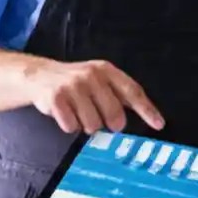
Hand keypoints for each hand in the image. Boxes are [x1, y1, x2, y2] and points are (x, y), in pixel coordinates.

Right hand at [27, 59, 164, 133]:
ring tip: (79, 113)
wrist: (39, 76)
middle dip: (111, 124)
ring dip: (87, 125)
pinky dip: (70, 125)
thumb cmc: (76, 82)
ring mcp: (73, 86)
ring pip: (93, 124)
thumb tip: (148, 116)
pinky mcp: (56, 98)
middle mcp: (91, 75)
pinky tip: (66, 114)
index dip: (147, 109)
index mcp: (106, 70)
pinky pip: (72, 126)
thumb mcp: (99, 80)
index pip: (132, 91)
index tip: (159, 124)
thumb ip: (120, 95)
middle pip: (114, 115)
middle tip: (103, 120)